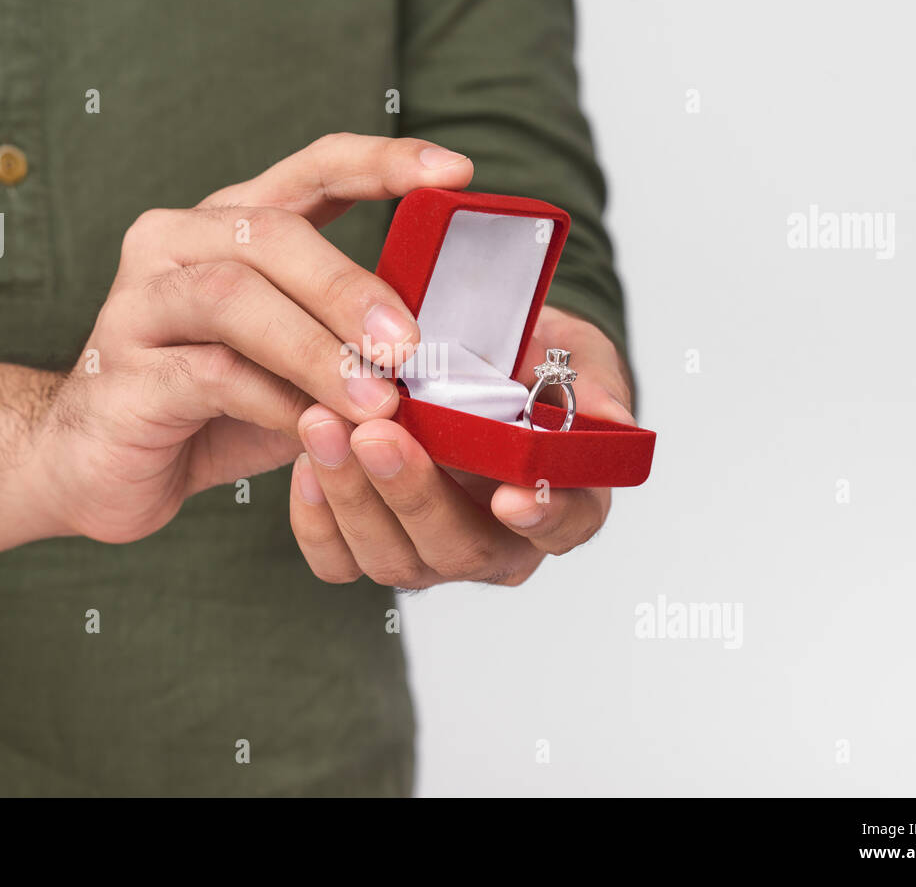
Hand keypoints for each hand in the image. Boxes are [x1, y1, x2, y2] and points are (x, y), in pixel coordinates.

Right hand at [27, 133, 474, 542]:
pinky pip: (210, 373)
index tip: (455, 171)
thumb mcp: (294, 367)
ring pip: (236, 298)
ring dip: (317, 351)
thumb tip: (438, 351)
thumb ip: (347, 342)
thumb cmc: (210, 410)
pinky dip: (272, 402)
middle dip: (351, 289)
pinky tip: (311, 431)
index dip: (383, 162)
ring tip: (374, 402)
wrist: (96, 467)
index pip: (312, 169)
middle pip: (274, 234)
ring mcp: (140, 301)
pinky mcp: (122, 369)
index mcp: (230, 225)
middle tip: (409, 348)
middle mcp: (177, 242)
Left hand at [288, 305, 634, 587]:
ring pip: (394, 559)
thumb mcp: (569, 354)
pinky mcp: (371, 545)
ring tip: (321, 426)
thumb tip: (611, 415)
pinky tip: (305, 463)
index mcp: (561, 499)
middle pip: (462, 550)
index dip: (543, 517)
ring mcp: (431, 549)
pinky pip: (339, 561)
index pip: (566, 526)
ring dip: (353, 497)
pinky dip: (317, 519)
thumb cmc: (522, 360)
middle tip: (377, 436)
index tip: (510, 496)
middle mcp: (499, 541)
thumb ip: (588, 383)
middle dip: (414, 494)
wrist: (461, 353)